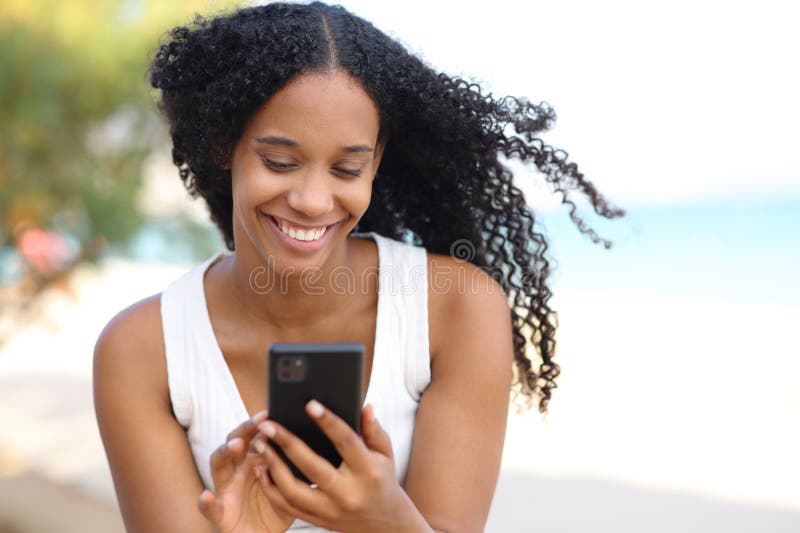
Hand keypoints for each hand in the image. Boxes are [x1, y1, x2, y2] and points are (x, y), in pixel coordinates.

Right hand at [198, 411, 295, 532]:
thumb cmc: (277, 508)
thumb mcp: (291, 485)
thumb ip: (298, 466)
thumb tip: (321, 443)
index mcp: (253, 461)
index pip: (253, 436)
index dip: (259, 424)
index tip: (271, 412)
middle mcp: (238, 470)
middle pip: (235, 443)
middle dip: (244, 429)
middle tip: (258, 421)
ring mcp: (226, 490)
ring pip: (218, 465)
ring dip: (225, 452)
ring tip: (236, 445)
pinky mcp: (221, 513)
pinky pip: (209, 507)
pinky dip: (205, 501)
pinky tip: (207, 495)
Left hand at [252, 402, 428, 532]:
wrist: (386, 524)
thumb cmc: (383, 481)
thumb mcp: (385, 454)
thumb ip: (374, 430)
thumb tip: (365, 406)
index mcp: (367, 472)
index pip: (346, 442)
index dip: (328, 422)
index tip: (310, 405)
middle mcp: (348, 493)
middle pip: (312, 466)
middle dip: (287, 443)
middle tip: (268, 425)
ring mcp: (331, 510)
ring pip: (293, 490)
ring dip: (272, 466)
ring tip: (260, 444)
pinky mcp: (318, 520)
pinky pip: (288, 506)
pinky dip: (271, 487)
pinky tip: (262, 468)